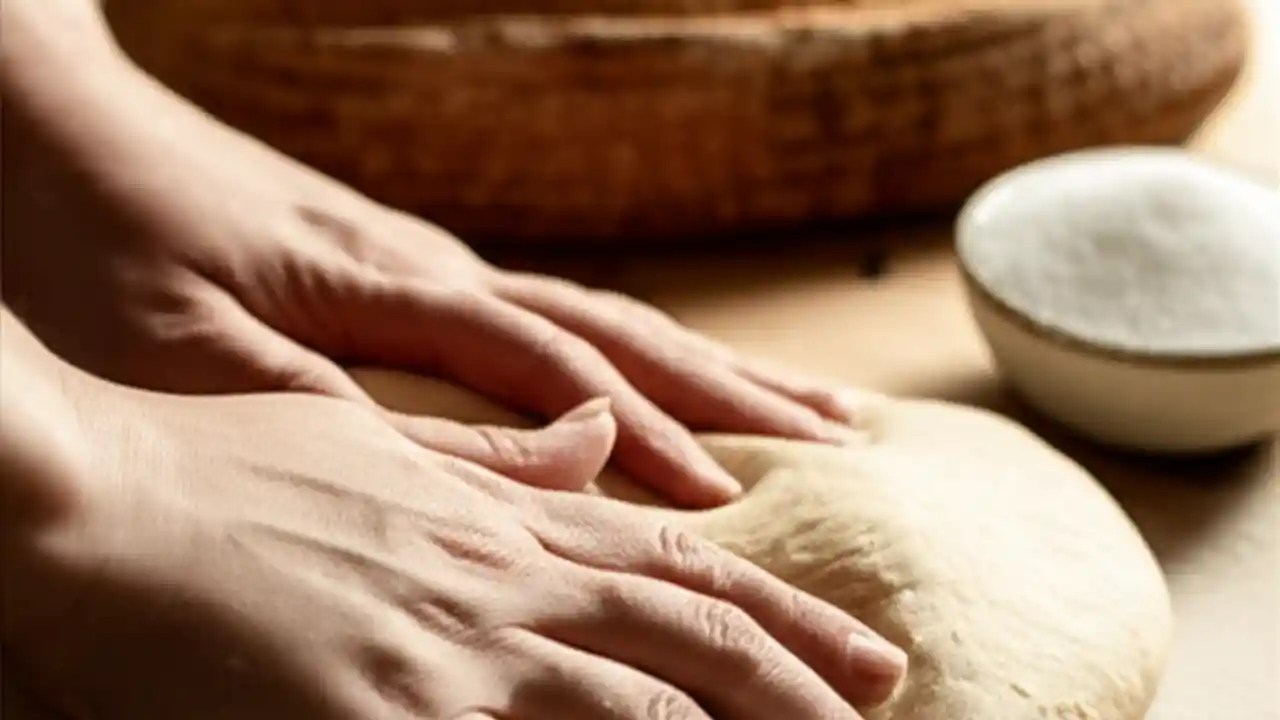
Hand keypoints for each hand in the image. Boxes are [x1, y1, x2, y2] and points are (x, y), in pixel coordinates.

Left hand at [2, 17, 858, 506]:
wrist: (48, 121)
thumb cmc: (98, 239)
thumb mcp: (194, 350)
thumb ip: (351, 415)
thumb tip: (511, 469)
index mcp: (400, 291)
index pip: (563, 372)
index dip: (651, 443)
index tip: (741, 511)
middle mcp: (445, 270)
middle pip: (625, 332)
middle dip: (737, 394)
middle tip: (846, 441)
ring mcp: (437, 265)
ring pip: (606, 318)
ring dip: (713, 367)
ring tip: (807, 405)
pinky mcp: (411, 272)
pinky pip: (555, 320)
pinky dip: (634, 358)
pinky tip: (665, 381)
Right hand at [3, 341, 904, 718]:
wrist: (97, 498)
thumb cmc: (223, 473)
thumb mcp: (374, 447)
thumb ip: (497, 457)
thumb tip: (600, 438)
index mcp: (494, 517)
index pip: (672, 559)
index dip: (775, 603)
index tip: (853, 644)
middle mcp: (494, 578)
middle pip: (684, 625)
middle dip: (797, 669)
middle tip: (886, 697)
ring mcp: (446, 649)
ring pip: (634, 697)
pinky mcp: (382, 716)